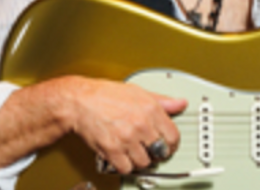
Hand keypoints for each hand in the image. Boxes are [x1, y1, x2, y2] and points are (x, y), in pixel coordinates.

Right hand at [47, 76, 187, 173]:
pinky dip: (124, 166)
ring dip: (140, 160)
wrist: (79, 101)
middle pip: (160, 151)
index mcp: (150, 110)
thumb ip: (162, 101)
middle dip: (156, 152)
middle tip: (150, 150)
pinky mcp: (112, 150)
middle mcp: (141, 125)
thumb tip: (180, 103)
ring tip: (134, 153)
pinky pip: (126, 168)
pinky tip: (122, 157)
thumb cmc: (105, 95)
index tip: (168, 145)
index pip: (173, 136)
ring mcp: (127, 139)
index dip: (172, 144)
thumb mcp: (138, 92)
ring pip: (144, 162)